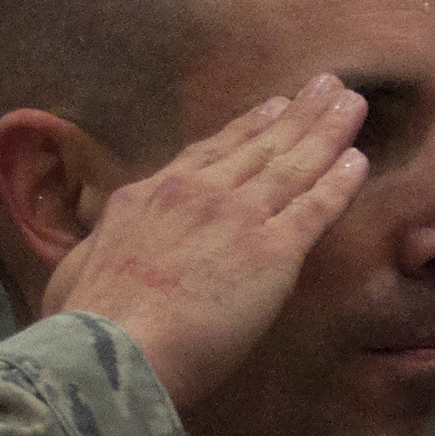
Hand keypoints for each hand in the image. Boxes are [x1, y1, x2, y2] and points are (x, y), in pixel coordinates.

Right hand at [43, 75, 369, 411]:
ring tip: (353, 102)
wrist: (109, 350)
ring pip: (293, 163)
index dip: (246, 128)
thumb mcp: (75, 269)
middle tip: (327, 85)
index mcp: (146, 197)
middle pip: (259, 144)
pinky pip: (316, 206)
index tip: (272, 106)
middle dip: (297, 113)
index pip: (206, 153)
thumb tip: (95, 252)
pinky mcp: (272, 251)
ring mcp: (236, 217)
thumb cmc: (84, 324)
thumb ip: (96, 251)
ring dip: (327, 129)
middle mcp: (195, 194)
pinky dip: (340, 180)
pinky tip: (359, 159)